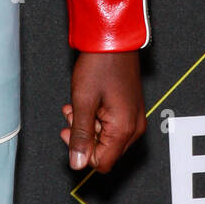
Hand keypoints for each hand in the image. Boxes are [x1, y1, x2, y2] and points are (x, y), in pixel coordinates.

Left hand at [60, 51, 145, 173]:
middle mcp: (134, 127)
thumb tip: (77, 162)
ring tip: (76, 107)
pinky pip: (112, 124)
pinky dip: (96, 117)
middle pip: (105, 151)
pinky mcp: (130, 109)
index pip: (102, 162)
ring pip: (107, 137)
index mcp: (124, 129)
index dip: (82, 152)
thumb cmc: (100, 65)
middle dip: (84, 137)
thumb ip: (80, 135)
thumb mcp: (83, 101)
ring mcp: (134, 117)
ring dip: (88, 126)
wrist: (112, 41)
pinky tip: (85, 103)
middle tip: (72, 116)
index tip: (71, 133)